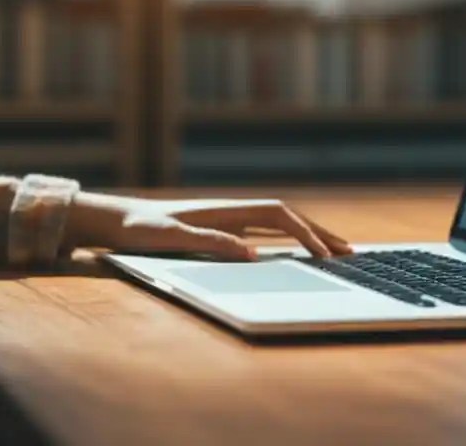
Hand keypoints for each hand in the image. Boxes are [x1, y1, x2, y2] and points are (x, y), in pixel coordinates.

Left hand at [60, 191, 352, 260]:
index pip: (278, 215)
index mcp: (224, 210)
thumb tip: (252, 253)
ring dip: (308, 236)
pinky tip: (297, 255)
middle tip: (350, 252)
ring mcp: (228, 220)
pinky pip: (265, 235)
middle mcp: (231, 212)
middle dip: (319, 232)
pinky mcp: (221, 231)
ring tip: (335, 252)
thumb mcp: (170, 237)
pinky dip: (289, 242)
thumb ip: (209, 242)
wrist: (115, 221)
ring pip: (279, 225)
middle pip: (287, 217)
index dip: (304, 233)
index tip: (324, 254)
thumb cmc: (138, 230)